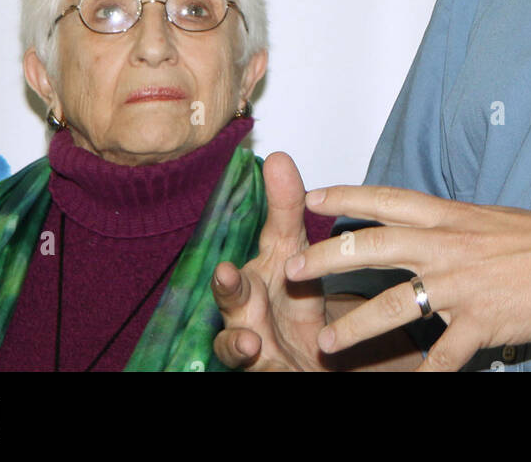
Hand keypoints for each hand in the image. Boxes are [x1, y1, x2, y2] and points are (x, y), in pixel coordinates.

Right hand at [211, 152, 328, 370]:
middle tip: (226, 276)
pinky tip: (268, 366)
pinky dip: (264, 371)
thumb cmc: (290, 297)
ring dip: (236, 343)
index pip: (257, 251)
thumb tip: (277, 156)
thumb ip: (287, 208)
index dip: (242, 259)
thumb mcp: (295, 252)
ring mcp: (248, 342)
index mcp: (253, 274)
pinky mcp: (264, 370)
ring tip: (247, 341)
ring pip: (232, 346)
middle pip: (229, 300)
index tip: (233, 253)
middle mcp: (242, 308)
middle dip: (226, 291)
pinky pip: (262, 373)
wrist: (304, 354)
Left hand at [285, 185, 530, 371]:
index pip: (386, 200)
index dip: (345, 195)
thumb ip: (448, 227)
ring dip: (356, 328)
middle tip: (292, 269)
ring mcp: (461, 285)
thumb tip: (417, 225)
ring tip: (326, 346)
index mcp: (449, 217)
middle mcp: (447, 246)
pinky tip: (407, 387)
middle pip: (374, 247)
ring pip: (396, 305)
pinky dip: (424, 376)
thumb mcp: (486, 222)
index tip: (310, 194)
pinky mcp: (480, 321)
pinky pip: (443, 356)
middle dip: (328, 258)